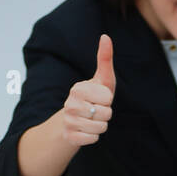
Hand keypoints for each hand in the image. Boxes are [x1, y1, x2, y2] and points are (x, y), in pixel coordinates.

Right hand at [59, 33, 114, 148]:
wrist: (72, 120)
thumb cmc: (93, 97)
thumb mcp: (101, 80)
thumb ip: (104, 59)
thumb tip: (105, 36)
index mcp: (77, 88)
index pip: (107, 97)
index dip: (108, 100)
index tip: (99, 98)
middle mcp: (69, 103)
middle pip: (107, 114)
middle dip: (106, 114)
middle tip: (96, 110)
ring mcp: (68, 120)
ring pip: (101, 128)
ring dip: (101, 126)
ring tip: (92, 120)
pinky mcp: (69, 136)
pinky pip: (93, 139)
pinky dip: (93, 137)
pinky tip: (85, 131)